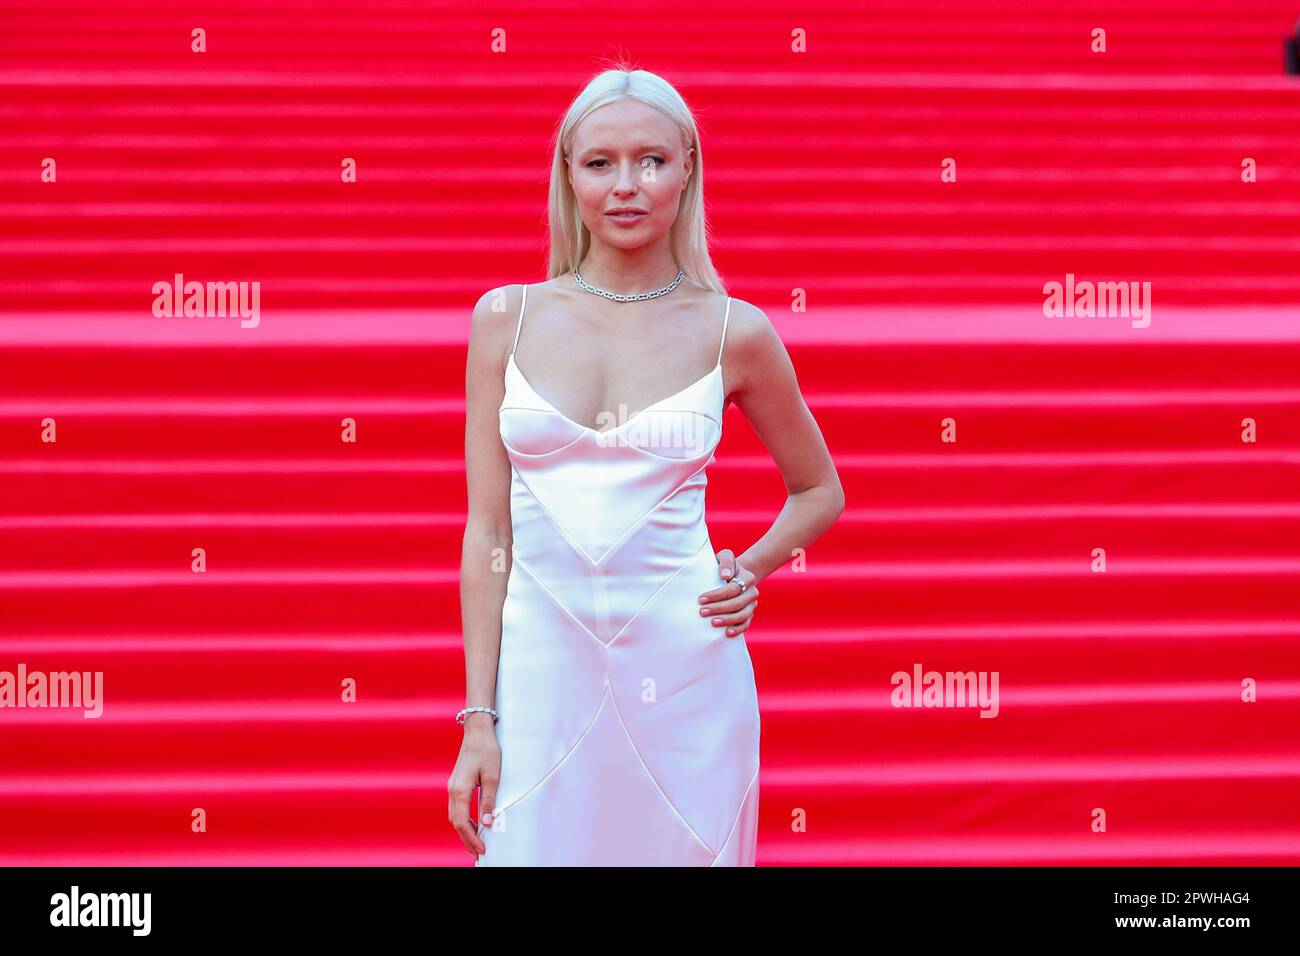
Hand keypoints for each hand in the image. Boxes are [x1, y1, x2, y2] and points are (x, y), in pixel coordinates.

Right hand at [447, 719, 500, 860]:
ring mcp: (452, 786)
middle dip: (466, 839)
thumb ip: (488, 802)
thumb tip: (487, 824)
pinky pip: (456, 807)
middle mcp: (452, 790)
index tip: (481, 849)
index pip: (462, 822)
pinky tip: (471, 825)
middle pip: (455, 822)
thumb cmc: (486, 750)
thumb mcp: (492, 777)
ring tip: (475, 843)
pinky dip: (462, 819)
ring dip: (463, 830)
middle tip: (478, 853)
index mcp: (459, 790)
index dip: (471, 838)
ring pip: (454, 816)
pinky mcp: (456, 783)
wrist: (477, 731)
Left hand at [698, 548, 758, 637]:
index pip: (732, 589)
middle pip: (737, 603)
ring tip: (712, 623)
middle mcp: (752, 592)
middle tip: (702, 612)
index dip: (716, 595)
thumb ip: (726, 561)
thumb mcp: (725, 557)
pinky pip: (746, 624)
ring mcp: (752, 604)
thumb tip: (725, 576)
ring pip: (742, 615)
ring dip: (727, 620)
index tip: (700, 599)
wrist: (735, 574)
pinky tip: (726, 633)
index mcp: (748, 577)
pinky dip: (737, 630)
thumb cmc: (725, 566)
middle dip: (718, 608)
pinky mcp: (750, 614)